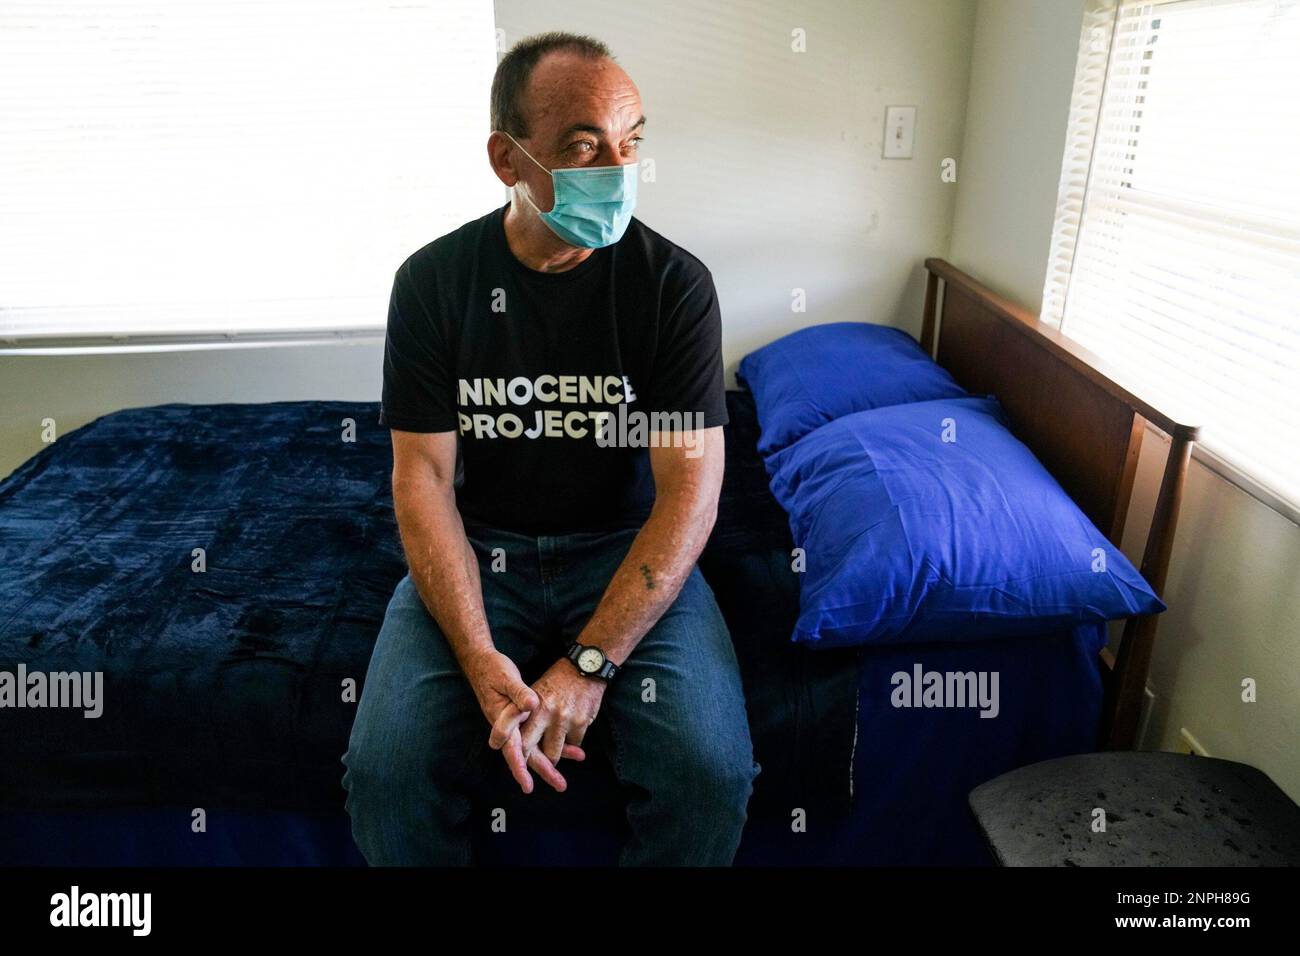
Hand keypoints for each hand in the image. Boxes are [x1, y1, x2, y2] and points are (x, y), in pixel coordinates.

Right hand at [462, 648, 577, 793]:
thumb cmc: (493, 670)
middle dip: (543, 770)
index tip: (527, 785)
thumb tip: (532, 704)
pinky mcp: (523, 719)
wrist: (483, 662)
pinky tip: (570, 747)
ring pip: (534, 747)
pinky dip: (554, 742)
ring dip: (552, 757)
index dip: (519, 767)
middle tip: (560, 785)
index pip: (511, 749)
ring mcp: (515, 725)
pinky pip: (538, 736)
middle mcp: (508, 727)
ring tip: (575, 762)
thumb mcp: (506, 678)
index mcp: (502, 719)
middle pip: (526, 755)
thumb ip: (518, 693)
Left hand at [511, 659, 605, 782]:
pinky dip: (572, 745)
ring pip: (554, 754)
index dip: (514, 753)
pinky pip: (575, 744)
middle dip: (531, 764)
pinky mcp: (581, 722)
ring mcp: (565, 719)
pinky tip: (571, 737)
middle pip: (532, 750)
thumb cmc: (557, 680)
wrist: (585, 667)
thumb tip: (513, 738)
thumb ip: (524, 713)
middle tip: (529, 778)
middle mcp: (546, 714)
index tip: (513, 764)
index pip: (518, 737)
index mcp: (532, 707)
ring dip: (553, 757)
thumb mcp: (535, 691)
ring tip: (553, 756)